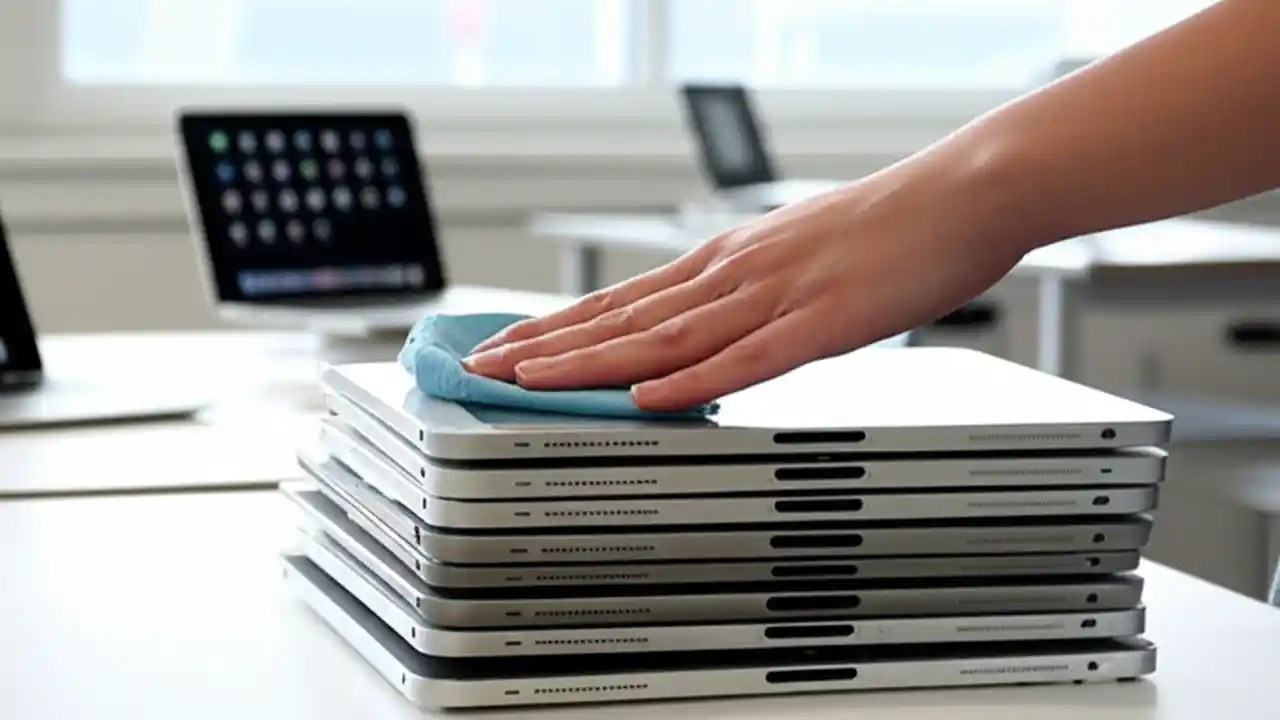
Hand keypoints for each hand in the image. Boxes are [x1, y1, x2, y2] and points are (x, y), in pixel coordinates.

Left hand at [464, 157, 1028, 410]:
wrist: (962, 193)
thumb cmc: (890, 226)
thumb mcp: (800, 253)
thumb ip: (750, 292)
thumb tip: (713, 322)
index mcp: (729, 259)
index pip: (625, 298)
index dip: (562, 325)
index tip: (512, 343)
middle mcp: (736, 273)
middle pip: (626, 317)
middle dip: (550, 345)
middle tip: (486, 364)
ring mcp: (775, 296)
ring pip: (666, 337)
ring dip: (593, 362)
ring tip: (531, 380)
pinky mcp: (823, 321)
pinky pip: (748, 358)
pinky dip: (693, 381)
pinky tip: (648, 397)